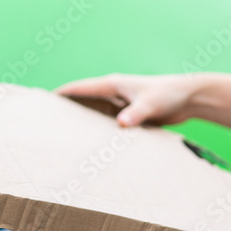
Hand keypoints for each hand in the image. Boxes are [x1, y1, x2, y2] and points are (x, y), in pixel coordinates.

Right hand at [54, 72, 230, 131]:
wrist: (190, 98)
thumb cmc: (170, 95)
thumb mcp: (152, 104)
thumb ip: (136, 113)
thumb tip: (120, 123)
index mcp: (112, 85)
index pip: (78, 88)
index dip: (59, 95)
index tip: (40, 102)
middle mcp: (112, 93)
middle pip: (80, 102)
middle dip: (63, 111)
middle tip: (41, 124)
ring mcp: (118, 105)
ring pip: (92, 115)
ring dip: (78, 123)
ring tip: (58, 138)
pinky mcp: (127, 116)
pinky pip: (105, 124)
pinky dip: (95, 132)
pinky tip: (87, 146)